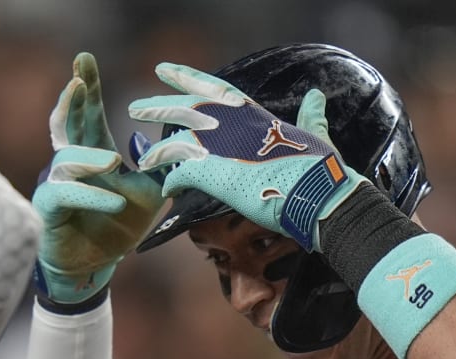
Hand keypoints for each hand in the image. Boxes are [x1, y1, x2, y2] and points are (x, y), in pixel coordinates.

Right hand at [33, 52, 162, 307]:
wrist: (95, 266)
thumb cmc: (118, 227)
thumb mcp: (150, 194)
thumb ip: (162, 167)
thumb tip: (179, 139)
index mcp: (94, 155)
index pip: (89, 115)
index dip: (87, 87)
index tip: (84, 59)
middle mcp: (71, 164)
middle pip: (69, 124)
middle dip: (74, 100)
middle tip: (78, 78)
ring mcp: (57, 184)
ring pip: (67, 159)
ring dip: (91, 159)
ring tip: (113, 164)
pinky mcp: (49, 208)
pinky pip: (65, 193)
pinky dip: (90, 196)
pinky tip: (113, 202)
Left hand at [129, 63, 367, 250]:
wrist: (316, 192)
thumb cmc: (319, 166)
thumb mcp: (315, 133)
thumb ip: (311, 115)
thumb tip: (317, 96)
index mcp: (251, 112)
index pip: (211, 88)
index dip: (186, 77)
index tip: (164, 69)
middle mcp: (229, 123)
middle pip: (183, 109)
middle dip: (157, 107)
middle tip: (135, 107)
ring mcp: (218, 147)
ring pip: (174, 143)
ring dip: (156, 152)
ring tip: (141, 159)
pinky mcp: (212, 175)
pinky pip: (179, 177)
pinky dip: (171, 183)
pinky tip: (166, 189)